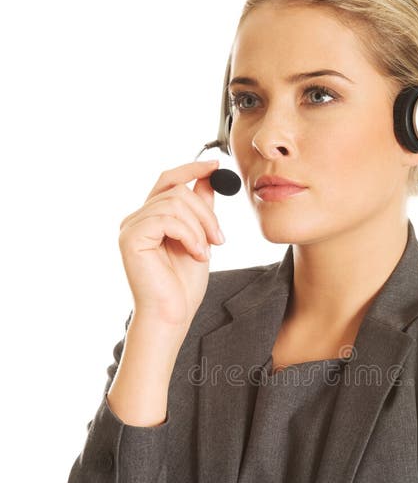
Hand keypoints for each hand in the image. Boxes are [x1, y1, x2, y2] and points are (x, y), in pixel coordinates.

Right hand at [118, 160, 225, 328]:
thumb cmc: (183, 286)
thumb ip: (200, 210)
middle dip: (206, 213)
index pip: (168, 181)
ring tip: (206, 252)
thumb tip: (209, 178)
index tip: (216, 166)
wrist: (171, 316)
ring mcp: (131, 228)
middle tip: (220, 240)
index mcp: (150, 218)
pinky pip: (167, 219)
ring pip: (175, 203)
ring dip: (200, 227)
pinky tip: (197, 255)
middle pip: (176, 191)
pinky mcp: (131, 238)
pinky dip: (190, 235)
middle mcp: (136, 219)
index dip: (191, 169)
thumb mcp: (200, 240)